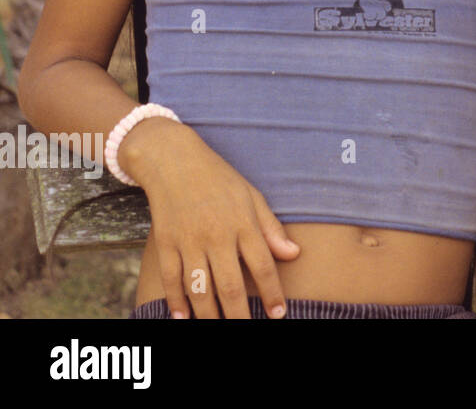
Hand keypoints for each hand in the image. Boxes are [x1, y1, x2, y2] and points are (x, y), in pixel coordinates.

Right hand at [119, 117, 300, 318]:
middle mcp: (216, 235)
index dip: (273, 293)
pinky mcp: (166, 243)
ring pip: (200, 288)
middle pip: (230, 285)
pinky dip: (176, 302)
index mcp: (243, 223)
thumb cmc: (220, 179)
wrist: (173, 160)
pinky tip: (183, 318)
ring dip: (209, 314)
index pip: (263, 265)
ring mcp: (188, 241)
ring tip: (218, 328)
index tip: (279, 314)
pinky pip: (172, 279)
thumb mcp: (252, 196)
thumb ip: (271, 228)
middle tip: (247, 330)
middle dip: (240, 314)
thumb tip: (293, 254)